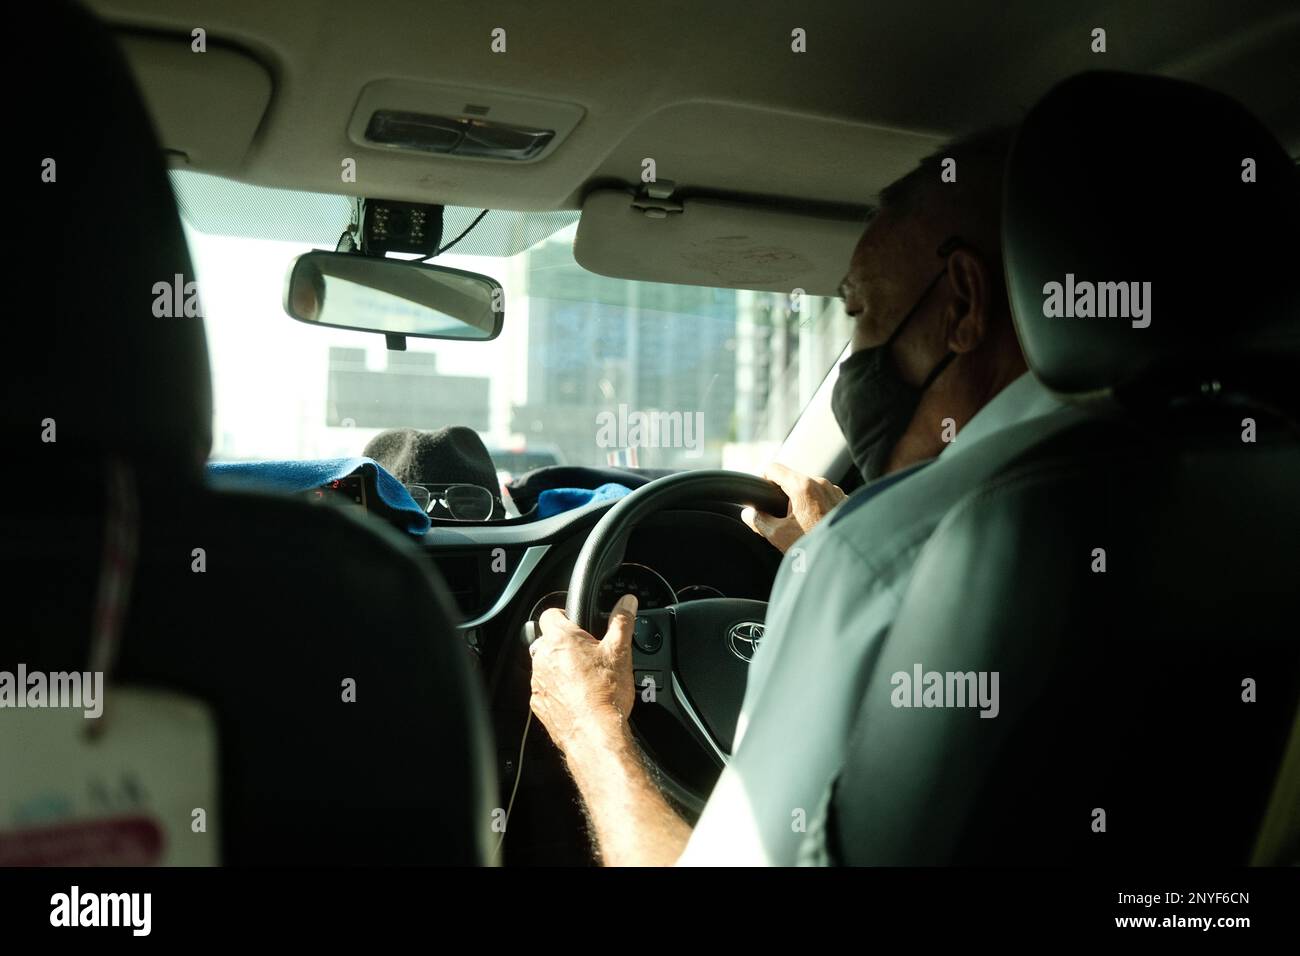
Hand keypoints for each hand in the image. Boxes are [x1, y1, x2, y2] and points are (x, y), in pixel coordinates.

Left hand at [529, 594, 637, 751]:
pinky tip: (578, 697)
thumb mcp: (620, 651)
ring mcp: (537, 681)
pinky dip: (557, 690)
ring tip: (585, 679)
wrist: (595, 733)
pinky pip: (545, 688)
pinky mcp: (538, 702)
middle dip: (566, 645)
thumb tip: (627, 602)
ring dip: (560, 668)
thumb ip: (622, 621)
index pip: (551, 614)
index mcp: (560, 639)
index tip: (577, 623)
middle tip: (588, 655)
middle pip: (549, 641)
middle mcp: (543, 657)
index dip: (565, 615)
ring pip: (546, 665)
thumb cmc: (605, 694)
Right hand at [741, 461, 845, 552]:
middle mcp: (822, 483)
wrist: (844, 562)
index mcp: (803, 486)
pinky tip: (817, 525)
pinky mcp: (845, 501)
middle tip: (782, 519)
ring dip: (802, 501)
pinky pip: (825, 497)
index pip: (774, 469)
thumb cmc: (814, 548)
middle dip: (784, 496)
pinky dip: (818, 507)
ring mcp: (835, 491)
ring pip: (810, 488)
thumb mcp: (778, 536)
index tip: (762, 495)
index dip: (763, 480)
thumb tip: (748, 513)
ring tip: (802, 525)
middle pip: (793, 480)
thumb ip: (759, 520)